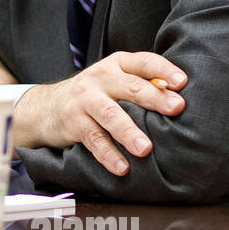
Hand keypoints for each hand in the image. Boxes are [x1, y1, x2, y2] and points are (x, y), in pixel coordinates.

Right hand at [13, 51, 186, 174]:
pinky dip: (108, 154)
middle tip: (176, 108)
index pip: (143, 62)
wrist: (46, 107)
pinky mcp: (73, 122)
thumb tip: (177, 98)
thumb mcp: (115, 81)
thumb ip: (141, 85)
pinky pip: (93, 139)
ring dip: (129, 132)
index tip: (182, 82)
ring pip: (110, 115)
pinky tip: (122, 167)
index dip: (163, 70)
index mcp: (117, 65)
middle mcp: (100, 78)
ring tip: (145, 149)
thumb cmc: (93, 95)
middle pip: (131, 87)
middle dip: (155, 98)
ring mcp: (84, 100)